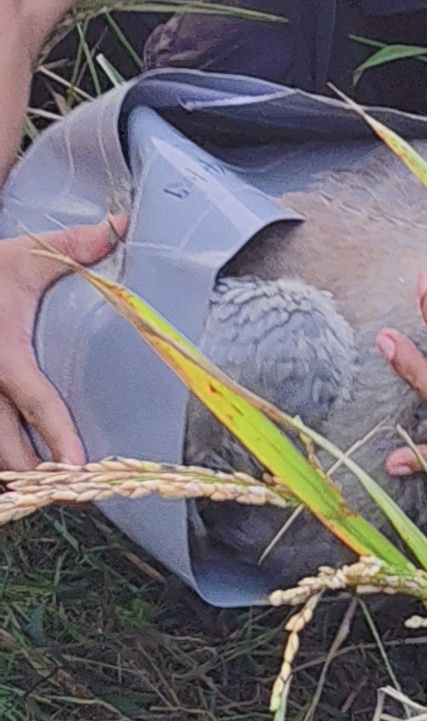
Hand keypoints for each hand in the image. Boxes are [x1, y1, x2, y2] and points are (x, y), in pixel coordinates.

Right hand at [0, 218, 125, 470]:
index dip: (56, 434)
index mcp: (3, 353)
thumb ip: (74, 245)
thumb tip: (120, 226)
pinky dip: (3, 455)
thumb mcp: (23, 257)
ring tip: (48, 490)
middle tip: (75, 493)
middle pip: (7, 445)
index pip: (34, 400)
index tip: (76, 467)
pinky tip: (20, 467)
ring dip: (16, 469)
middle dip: (38, 472)